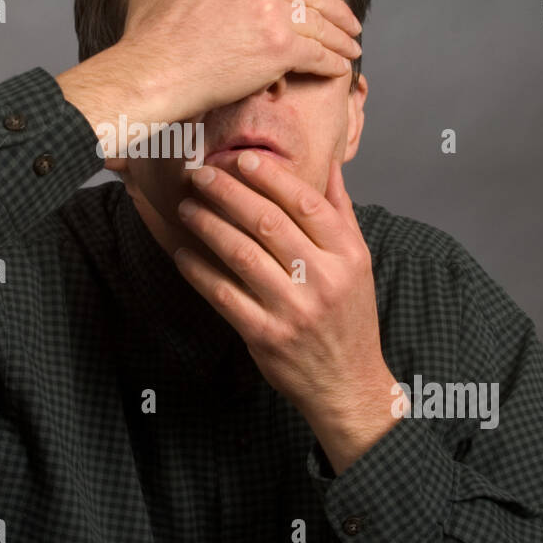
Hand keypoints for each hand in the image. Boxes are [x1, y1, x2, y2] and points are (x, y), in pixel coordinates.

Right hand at [58, 0, 360, 139]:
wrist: (150, 72)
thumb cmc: (148, 29)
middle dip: (338, 7)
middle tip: (351, 19)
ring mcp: (269, 10)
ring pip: (319, 21)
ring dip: (340, 36)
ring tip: (351, 46)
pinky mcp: (278, 47)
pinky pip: (318, 53)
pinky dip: (333, 61)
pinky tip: (340, 67)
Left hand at [172, 150, 402, 473]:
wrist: (347, 383)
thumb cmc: (349, 317)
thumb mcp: (358, 263)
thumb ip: (340, 214)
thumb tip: (330, 165)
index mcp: (347, 256)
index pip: (305, 203)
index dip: (270, 176)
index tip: (241, 159)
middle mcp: (322, 279)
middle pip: (267, 222)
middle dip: (228, 192)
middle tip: (201, 174)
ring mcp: (292, 309)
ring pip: (241, 253)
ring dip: (208, 225)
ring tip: (187, 207)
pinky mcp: (265, 335)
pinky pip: (223, 294)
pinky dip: (199, 270)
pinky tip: (183, 252)